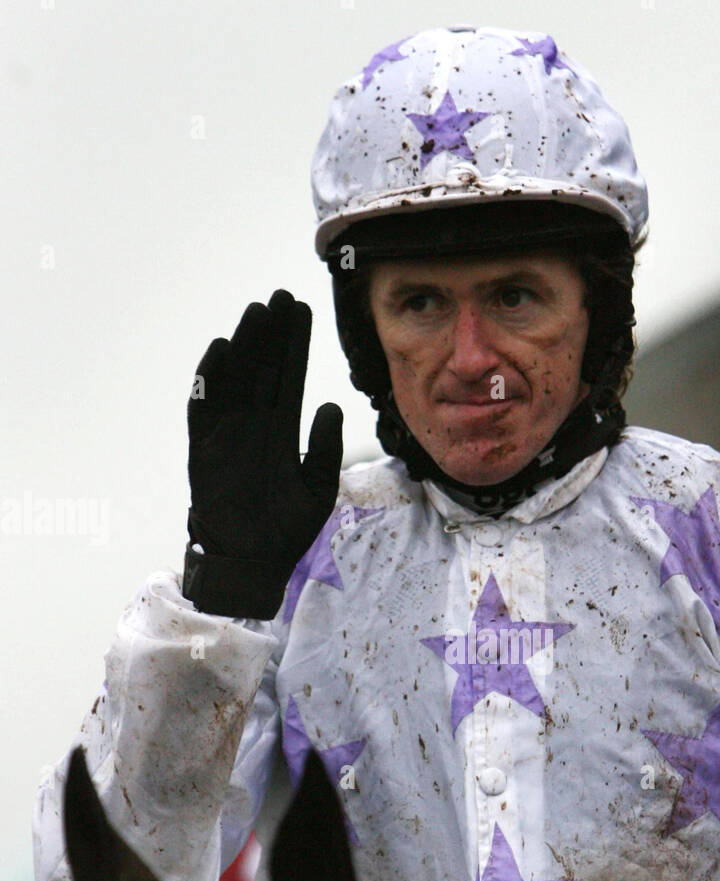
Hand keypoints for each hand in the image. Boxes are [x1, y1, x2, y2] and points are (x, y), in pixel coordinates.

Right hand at [183, 288, 342, 618]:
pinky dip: (210, 380)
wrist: (252, 562)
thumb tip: (331, 405)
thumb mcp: (318, 488)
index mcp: (282, 430)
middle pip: (263, 368)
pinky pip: (204, 407)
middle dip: (272, 333)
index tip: (303, 310)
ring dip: (245, 346)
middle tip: (281, 296)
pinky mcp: (203, 448)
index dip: (295, 344)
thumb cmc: (286, 529)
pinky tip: (222, 351)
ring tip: (256, 313)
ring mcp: (227, 433)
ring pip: (236, 379)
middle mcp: (255, 424)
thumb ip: (325, 448)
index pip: (290, 377)